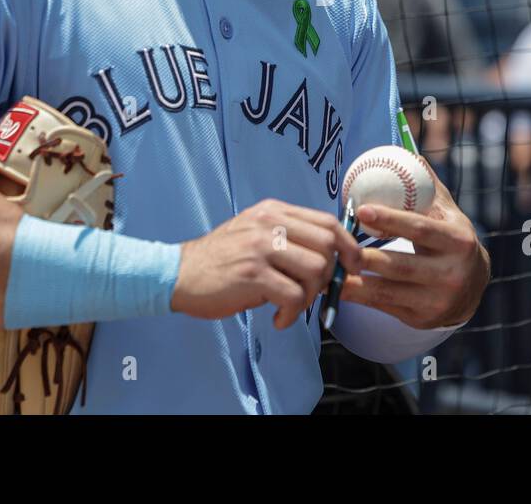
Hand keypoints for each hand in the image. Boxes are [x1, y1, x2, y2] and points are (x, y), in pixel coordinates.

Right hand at [172, 199, 363, 329]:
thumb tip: (332, 262)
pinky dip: (292, 313)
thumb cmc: (221, 260)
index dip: (349, 246)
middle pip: (327, 244)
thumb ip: (289, 240)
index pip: (328, 222)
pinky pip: (294, 296)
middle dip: (331, 275)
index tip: (353, 267)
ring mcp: (260, 246)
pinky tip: (278, 318)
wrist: (177, 274)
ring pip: (315, 270)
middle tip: (315, 293)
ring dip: (310, 297)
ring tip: (291, 307)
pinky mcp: (252, 273)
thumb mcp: (255, 235)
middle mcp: (268, 223)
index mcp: (273, 211)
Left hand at [340, 161, 489, 328]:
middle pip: (401, 266)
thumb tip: (405, 153)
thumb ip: (427, 186)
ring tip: (328, 269)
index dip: (391, 220)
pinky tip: (337, 288)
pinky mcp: (422, 319)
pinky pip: (385, 308)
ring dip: (355, 282)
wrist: (472, 286)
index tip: (361, 210)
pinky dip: (359, 298)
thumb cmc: (449, 239)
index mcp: (458, 242)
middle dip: (366, 256)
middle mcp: (452, 274)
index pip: (421, 229)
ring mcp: (438, 301)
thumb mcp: (447, 212)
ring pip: (388, 291)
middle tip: (335, 245)